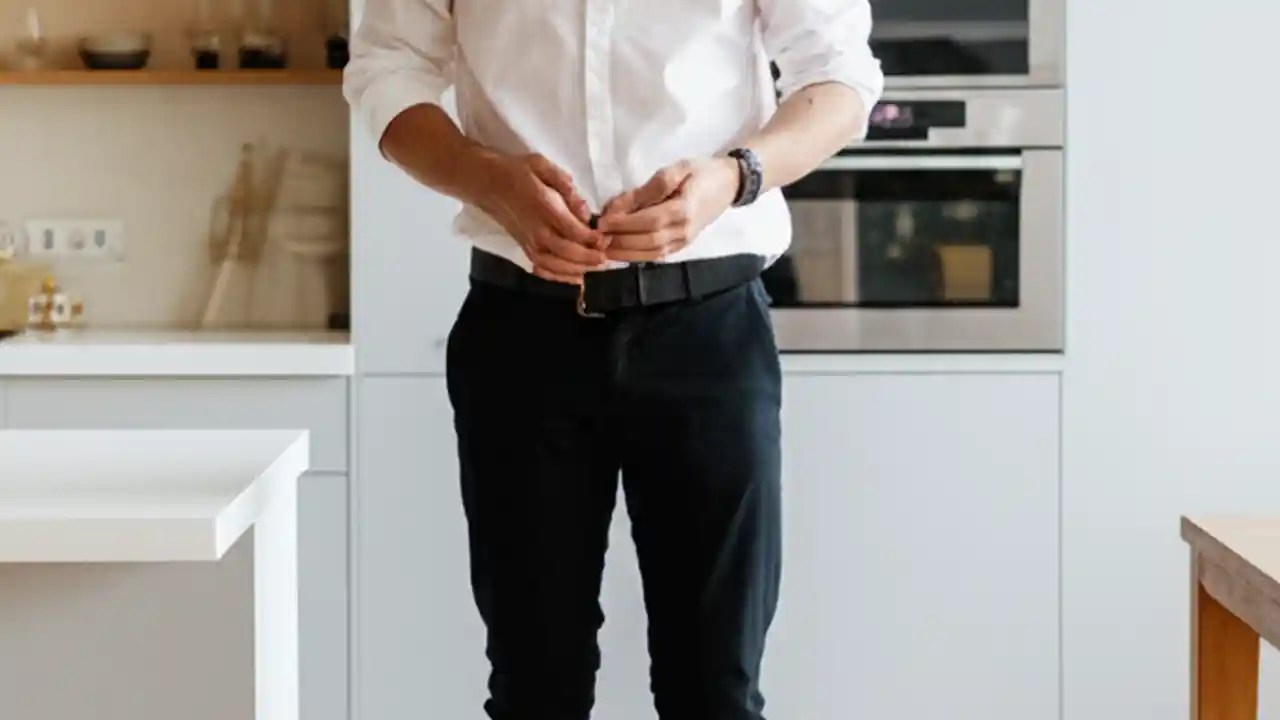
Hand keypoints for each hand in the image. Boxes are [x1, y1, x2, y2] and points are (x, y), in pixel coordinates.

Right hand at [478, 153, 607, 283]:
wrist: (487, 183)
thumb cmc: (518, 171)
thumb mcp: (543, 166)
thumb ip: (565, 186)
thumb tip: (583, 209)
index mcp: (544, 208)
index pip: (574, 231)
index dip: (594, 239)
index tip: (607, 237)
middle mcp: (537, 231)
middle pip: (568, 253)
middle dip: (591, 257)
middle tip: (607, 255)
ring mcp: (529, 243)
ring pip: (557, 266)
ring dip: (579, 270)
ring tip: (596, 266)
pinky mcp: (524, 248)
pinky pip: (543, 270)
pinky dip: (559, 277)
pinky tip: (575, 277)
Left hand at [598, 157, 739, 262]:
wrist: (729, 184)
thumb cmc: (702, 171)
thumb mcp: (678, 168)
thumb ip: (651, 187)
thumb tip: (621, 204)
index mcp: (685, 209)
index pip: (649, 220)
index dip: (624, 223)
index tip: (602, 221)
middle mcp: (684, 230)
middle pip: (648, 241)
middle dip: (620, 241)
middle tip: (596, 237)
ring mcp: (684, 241)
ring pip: (651, 253)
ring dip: (625, 253)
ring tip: (603, 247)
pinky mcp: (681, 245)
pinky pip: (657, 256)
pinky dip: (636, 257)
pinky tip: (620, 253)